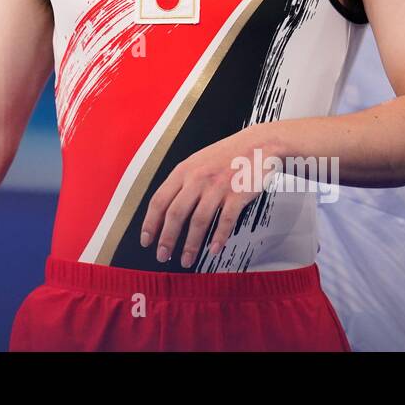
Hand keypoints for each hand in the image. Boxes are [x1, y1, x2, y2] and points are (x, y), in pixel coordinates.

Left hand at [140, 128, 273, 268]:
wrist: (258, 144)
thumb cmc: (226, 156)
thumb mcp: (197, 162)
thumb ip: (182, 183)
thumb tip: (166, 210)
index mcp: (183, 171)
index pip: (159, 200)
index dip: (150, 223)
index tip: (146, 240)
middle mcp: (197, 179)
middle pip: (175, 213)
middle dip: (166, 239)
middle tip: (162, 256)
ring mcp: (218, 186)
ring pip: (199, 221)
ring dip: (190, 245)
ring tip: (186, 260)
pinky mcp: (238, 194)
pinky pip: (225, 220)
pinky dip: (218, 237)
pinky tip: (214, 249)